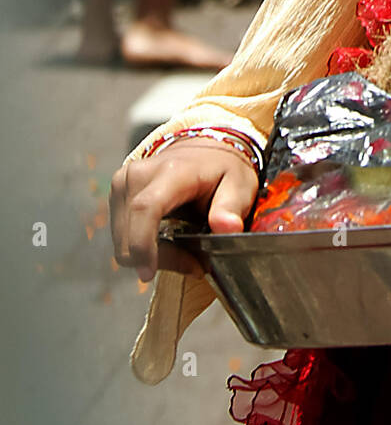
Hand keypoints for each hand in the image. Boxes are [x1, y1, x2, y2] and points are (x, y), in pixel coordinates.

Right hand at [110, 140, 258, 284]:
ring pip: (124, 241)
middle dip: (161, 258)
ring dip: (152, 255)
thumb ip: (232, 207)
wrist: (202, 151)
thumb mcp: (240, 186)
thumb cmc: (223, 170)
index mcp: (171, 170)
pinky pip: (122, 236)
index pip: (146, 208)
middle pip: (132, 233)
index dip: (142, 244)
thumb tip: (228, 227)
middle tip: (195, 263)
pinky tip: (169, 241)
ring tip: (185, 250)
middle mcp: (139, 174)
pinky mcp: (117, 194)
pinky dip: (144, 247)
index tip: (148, 274)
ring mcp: (123, 183)